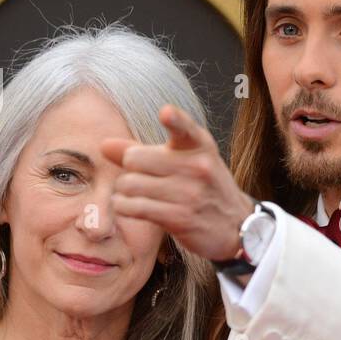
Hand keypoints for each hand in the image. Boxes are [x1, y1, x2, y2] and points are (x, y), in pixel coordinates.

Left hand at [101, 105, 255, 261]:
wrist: (236, 226)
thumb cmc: (204, 188)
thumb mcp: (185, 162)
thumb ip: (144, 151)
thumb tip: (104, 145)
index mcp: (200, 146)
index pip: (186, 128)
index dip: (175, 120)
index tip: (166, 113)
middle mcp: (197, 167)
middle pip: (135, 158)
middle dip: (129, 169)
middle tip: (139, 177)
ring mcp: (190, 194)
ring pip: (130, 184)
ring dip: (124, 191)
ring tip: (134, 194)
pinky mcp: (180, 218)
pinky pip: (133, 207)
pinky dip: (124, 206)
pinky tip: (130, 206)